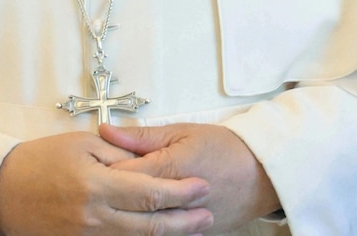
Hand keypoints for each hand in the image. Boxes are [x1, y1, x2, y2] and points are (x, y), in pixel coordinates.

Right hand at [0, 131, 213, 235]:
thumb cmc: (38, 162)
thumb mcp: (82, 145)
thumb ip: (121, 154)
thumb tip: (151, 162)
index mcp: (97, 186)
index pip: (151, 193)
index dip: (182, 192)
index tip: (202, 187)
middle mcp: (94, 218)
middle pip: (150, 225)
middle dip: (184, 221)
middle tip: (206, 215)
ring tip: (192, 229)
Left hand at [102, 123, 279, 233]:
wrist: (263, 174)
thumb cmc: (226, 149)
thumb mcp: (184, 132)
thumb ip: (143, 137)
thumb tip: (107, 131)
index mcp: (169, 169)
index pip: (122, 175)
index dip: (103, 172)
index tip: (92, 167)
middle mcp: (174, 200)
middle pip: (127, 204)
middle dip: (109, 197)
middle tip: (98, 190)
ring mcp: (183, 221)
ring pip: (142, 224)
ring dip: (125, 217)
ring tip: (114, 208)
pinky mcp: (193, 235)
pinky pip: (162, 235)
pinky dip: (146, 228)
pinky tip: (136, 221)